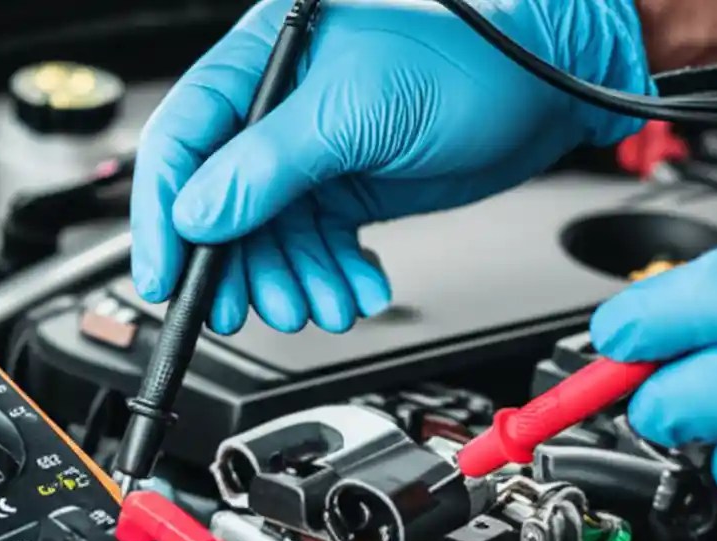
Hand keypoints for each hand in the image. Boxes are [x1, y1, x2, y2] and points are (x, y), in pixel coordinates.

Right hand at [131, 0, 653, 333]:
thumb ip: (267, 165)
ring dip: (290, 278)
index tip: (166, 273)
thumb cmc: (471, 58)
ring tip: (320, 302)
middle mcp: (276, 106)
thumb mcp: (353, 111)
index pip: (182, 139)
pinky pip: (315, 243)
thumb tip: (198, 213)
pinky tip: (353, 286)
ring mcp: (310, 148)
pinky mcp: (346, 182)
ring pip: (269, 233)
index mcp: (262, 61)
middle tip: (254, 306)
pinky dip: (329, 273)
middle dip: (238, 262)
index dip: (164, 211)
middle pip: (219, 198)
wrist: (552, 85)